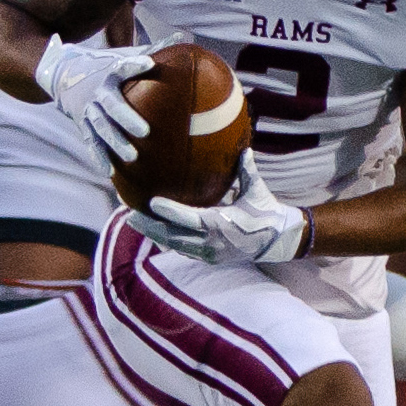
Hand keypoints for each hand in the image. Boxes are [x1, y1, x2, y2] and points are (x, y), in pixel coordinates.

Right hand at [34, 34, 168, 168]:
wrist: (61, 72)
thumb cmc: (102, 64)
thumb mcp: (121, 54)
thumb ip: (150, 50)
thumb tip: (182, 38)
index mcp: (109, 72)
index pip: (123, 66)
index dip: (134, 64)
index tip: (149, 64)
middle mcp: (97, 92)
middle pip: (113, 107)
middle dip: (127, 119)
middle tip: (145, 131)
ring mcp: (88, 110)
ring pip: (101, 129)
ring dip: (115, 143)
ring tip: (132, 157)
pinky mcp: (82, 124)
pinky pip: (91, 142)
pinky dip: (98, 157)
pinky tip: (109, 172)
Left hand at [128, 150, 310, 263]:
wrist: (278, 241)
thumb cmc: (267, 211)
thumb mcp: (257, 190)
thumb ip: (247, 170)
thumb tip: (244, 147)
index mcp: (224, 225)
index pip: (191, 219)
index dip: (171, 212)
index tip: (151, 202)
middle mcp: (213, 243)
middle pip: (174, 237)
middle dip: (150, 226)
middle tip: (128, 213)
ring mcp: (209, 253)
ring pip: (174, 245)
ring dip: (153, 233)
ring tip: (133, 220)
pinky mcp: (208, 258)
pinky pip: (181, 249)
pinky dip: (165, 239)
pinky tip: (150, 228)